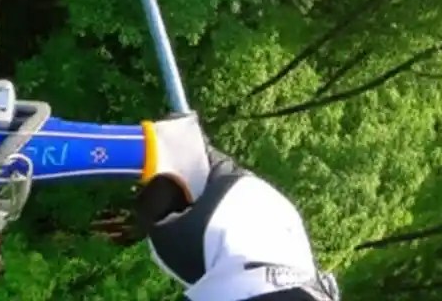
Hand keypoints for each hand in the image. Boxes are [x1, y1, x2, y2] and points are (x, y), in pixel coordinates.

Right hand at [135, 115, 338, 300]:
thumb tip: (150, 193)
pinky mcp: (291, 233)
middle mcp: (256, 183)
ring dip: (227, 219)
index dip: (180, 168)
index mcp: (227, 174)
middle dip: (204, 200)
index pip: (199, 156)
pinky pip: (259, 228)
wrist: (258, 285)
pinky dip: (246, 237)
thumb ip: (152, 206)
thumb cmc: (207, 250)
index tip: (168, 183)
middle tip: (186, 221)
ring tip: (211, 245)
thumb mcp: (164, 231)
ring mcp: (278, 208)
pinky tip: (233, 255)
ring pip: (241, 208)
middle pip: (221, 185)